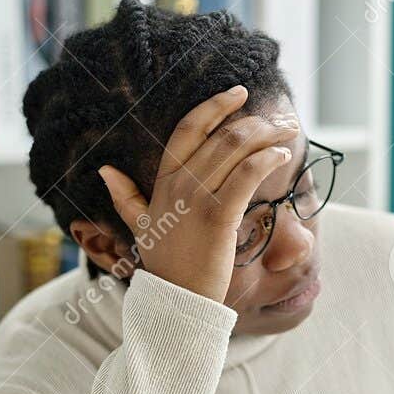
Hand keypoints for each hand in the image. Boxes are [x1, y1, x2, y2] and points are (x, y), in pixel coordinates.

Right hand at [96, 85, 300, 303]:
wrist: (176, 300)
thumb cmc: (165, 264)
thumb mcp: (140, 225)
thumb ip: (124, 196)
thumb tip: (105, 170)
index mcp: (164, 180)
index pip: (189, 128)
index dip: (215, 106)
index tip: (239, 93)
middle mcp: (179, 183)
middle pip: (222, 136)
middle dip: (257, 122)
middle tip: (282, 119)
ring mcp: (197, 199)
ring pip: (236, 149)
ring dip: (268, 135)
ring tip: (288, 131)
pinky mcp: (218, 217)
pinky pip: (246, 175)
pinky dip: (266, 159)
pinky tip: (282, 156)